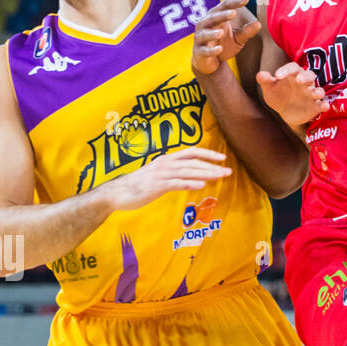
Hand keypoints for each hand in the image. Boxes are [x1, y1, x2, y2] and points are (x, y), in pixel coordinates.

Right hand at [105, 147, 231, 211]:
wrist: (118, 193)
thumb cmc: (138, 185)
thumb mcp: (157, 175)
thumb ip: (173, 173)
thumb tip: (188, 176)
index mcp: (167, 160)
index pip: (191, 152)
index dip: (207, 154)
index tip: (222, 158)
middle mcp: (165, 164)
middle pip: (194, 162)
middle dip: (212, 166)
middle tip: (229, 171)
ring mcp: (161, 174)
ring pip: (188, 171)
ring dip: (206, 173)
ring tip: (220, 176)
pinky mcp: (157, 186)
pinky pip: (176, 184)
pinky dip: (190, 183)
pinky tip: (201, 185)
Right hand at [191, 0, 260, 75]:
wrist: (210, 63)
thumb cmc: (223, 45)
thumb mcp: (237, 39)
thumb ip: (246, 31)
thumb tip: (259, 24)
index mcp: (216, 17)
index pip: (224, 6)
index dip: (234, 3)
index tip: (246, 0)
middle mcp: (205, 25)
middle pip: (213, 17)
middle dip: (222, 15)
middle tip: (234, 13)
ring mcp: (200, 38)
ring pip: (205, 33)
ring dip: (213, 33)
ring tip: (221, 33)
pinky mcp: (199, 52)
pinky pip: (205, 50)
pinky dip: (211, 50)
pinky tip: (219, 49)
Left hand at [256, 61, 328, 126]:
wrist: (284, 112)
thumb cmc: (278, 95)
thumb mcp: (269, 89)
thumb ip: (265, 81)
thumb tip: (261, 75)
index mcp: (293, 75)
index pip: (293, 68)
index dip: (286, 70)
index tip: (277, 76)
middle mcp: (304, 83)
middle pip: (310, 75)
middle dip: (306, 77)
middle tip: (299, 80)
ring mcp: (311, 94)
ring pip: (319, 90)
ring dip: (318, 91)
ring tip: (315, 94)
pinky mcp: (316, 106)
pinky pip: (322, 104)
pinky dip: (324, 105)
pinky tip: (324, 106)